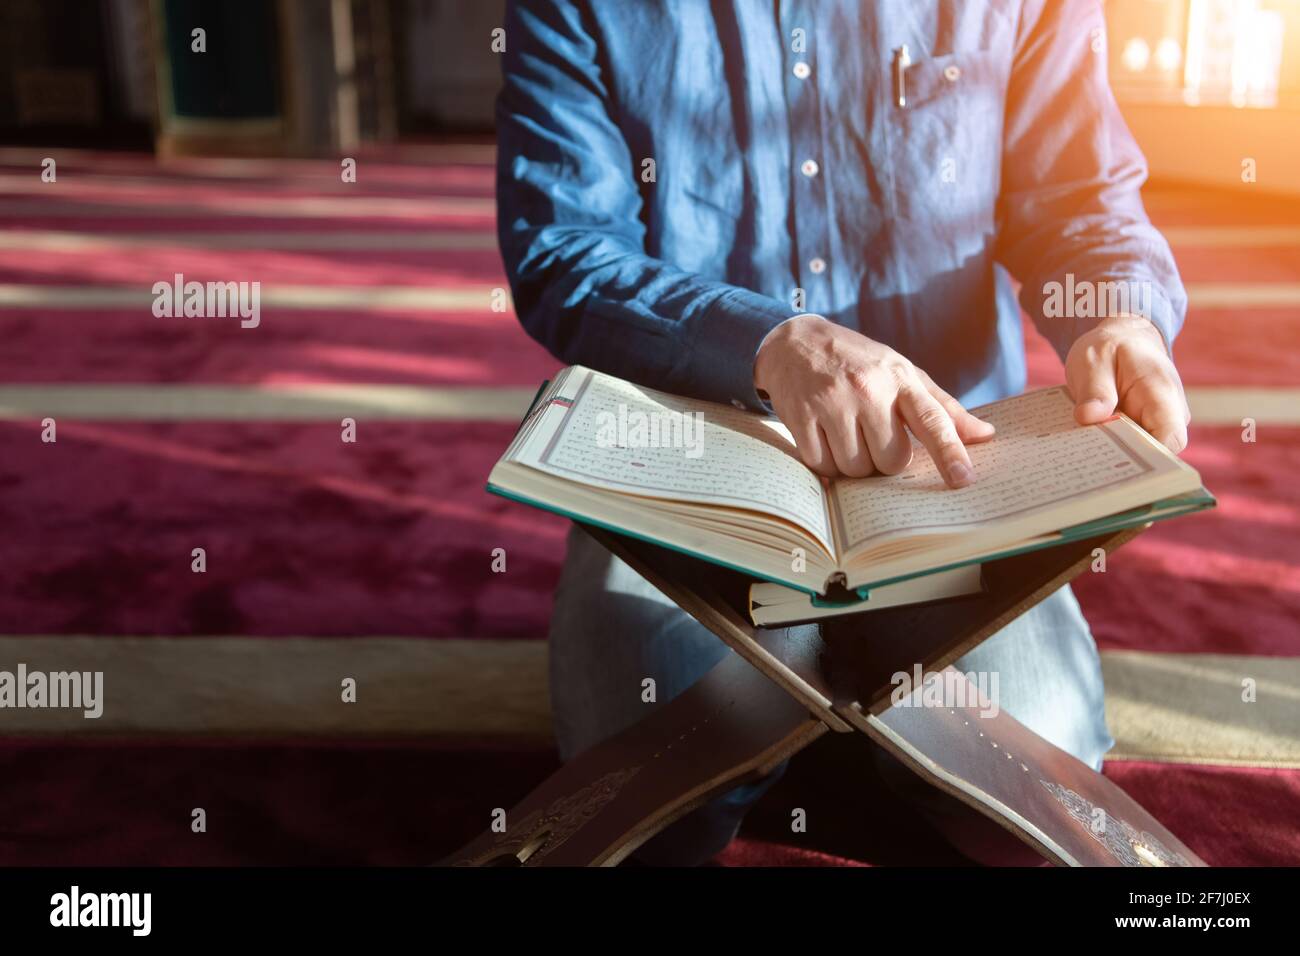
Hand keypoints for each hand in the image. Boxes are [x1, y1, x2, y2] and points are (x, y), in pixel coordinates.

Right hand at [753, 314, 994, 486]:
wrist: (795, 342)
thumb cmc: (858, 362)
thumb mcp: (902, 372)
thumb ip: (942, 406)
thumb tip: (985, 435)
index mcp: (899, 379)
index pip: (932, 421)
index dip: (950, 452)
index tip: (963, 479)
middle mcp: (867, 390)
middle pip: (891, 461)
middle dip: (884, 459)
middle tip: (873, 436)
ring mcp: (832, 403)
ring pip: (855, 468)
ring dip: (853, 463)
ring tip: (846, 433)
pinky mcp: (801, 416)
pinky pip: (823, 465)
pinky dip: (826, 462)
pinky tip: (824, 437)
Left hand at [1065, 314, 1189, 452]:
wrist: (1123, 341)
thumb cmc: (1111, 348)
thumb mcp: (1094, 359)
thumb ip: (1094, 388)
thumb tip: (1088, 417)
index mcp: (1162, 392)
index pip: (1170, 438)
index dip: (1148, 458)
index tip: (1113, 462)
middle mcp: (1168, 414)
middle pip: (1154, 453)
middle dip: (1121, 462)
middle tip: (1083, 462)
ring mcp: (1156, 424)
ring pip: (1139, 454)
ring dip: (1110, 457)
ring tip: (1078, 454)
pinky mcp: (1141, 431)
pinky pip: (1127, 449)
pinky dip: (1106, 450)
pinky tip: (1081, 449)